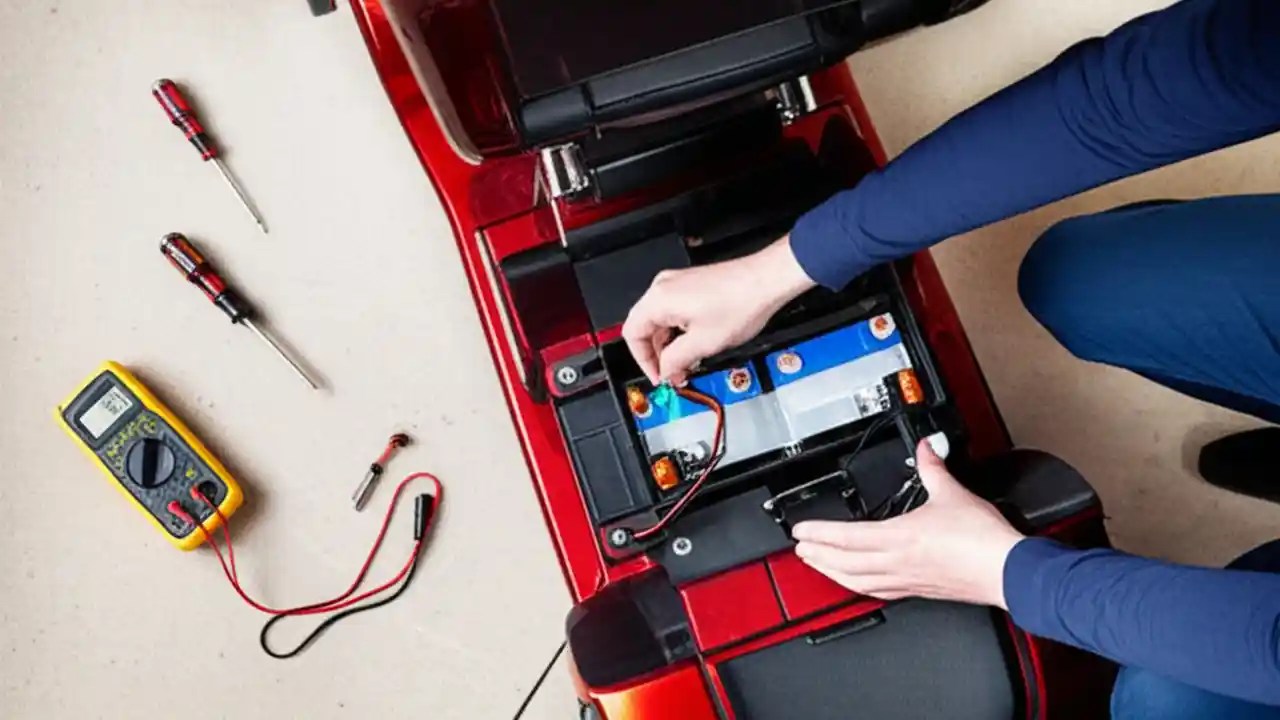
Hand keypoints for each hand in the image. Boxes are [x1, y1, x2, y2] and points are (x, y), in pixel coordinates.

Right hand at [622, 235, 814, 385]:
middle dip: (659, 356)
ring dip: (671, 346)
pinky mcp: (691, 285)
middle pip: (645, 328)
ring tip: (689, 364)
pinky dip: (681, 332)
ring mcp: (677, 284)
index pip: (632, 335)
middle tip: (675, 375)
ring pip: (661, 322)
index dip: (643, 362)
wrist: (767, 280)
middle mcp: (663, 287)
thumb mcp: (704, 344)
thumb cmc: (741, 303)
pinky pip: (674, 312)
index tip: (659, 377)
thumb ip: (676, 361)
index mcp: (659, 300)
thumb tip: (666, 372)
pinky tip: (696, 346)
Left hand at [792, 441, 1025, 608]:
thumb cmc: (984, 541)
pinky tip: (857, 584)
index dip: (819, 533)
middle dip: (817, 555)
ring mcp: (907, 580)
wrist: (1008, 571)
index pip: (846, 537)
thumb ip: (934, 467)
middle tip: (799, 548)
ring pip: (857, 581)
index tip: (800, 530)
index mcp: (900, 538)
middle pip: (844, 563)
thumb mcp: (953, 493)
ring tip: (818, 565)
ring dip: (832, 573)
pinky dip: (860, 586)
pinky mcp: (920, 590)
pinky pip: (879, 591)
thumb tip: (927, 447)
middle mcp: (897, 563)